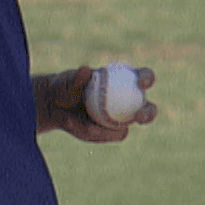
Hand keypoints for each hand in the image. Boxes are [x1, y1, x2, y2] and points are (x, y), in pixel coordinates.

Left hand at [36, 65, 157, 142]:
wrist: (56, 107)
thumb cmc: (66, 87)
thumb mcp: (68, 80)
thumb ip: (78, 77)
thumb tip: (86, 70)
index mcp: (126, 80)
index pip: (143, 76)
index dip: (147, 78)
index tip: (141, 82)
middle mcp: (129, 100)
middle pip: (148, 108)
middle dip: (149, 113)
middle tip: (139, 116)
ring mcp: (122, 118)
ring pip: (129, 128)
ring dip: (116, 130)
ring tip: (104, 127)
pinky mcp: (113, 132)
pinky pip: (114, 135)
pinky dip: (102, 133)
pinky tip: (84, 127)